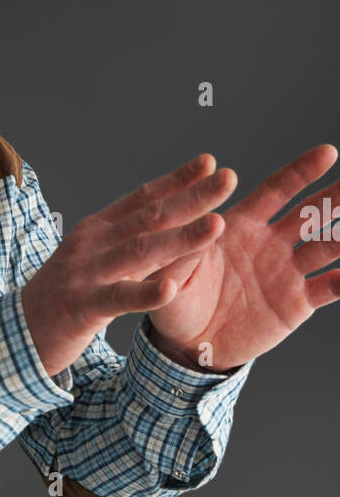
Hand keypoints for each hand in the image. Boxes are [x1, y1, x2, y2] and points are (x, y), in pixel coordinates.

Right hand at [22, 152, 235, 377]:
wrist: (18, 332)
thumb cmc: (65, 296)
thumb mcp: (95, 261)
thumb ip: (129, 244)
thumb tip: (172, 226)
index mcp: (97, 229)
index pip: (142, 197)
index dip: (178, 179)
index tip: (211, 162)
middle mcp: (92, 243)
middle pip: (149, 216)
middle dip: (192, 197)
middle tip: (229, 180)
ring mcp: (85, 273)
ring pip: (139, 251)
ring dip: (181, 237)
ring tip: (216, 225)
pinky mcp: (80, 306)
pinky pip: (117, 299)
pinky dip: (144, 293)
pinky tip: (169, 288)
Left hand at [145, 144, 339, 370]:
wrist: (189, 344)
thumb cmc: (177, 300)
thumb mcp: (173, 270)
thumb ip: (186, 247)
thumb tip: (203, 221)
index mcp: (243, 225)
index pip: (277, 190)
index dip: (301, 172)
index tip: (327, 152)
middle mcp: (272, 243)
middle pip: (311, 212)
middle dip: (335, 196)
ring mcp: (288, 272)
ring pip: (328, 245)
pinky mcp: (297, 303)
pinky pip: (329, 288)